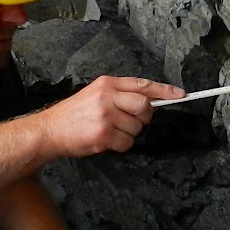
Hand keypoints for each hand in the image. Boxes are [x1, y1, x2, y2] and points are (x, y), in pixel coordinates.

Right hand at [40, 76, 182, 159]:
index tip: (181, 95)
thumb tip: (148, 102)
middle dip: (143, 118)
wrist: (49, 130)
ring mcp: (106, 115)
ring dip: (127, 134)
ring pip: (137, 128)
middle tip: (130, 122)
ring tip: (108, 131)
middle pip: (145, 107)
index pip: (142, 84)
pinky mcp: (103, 134)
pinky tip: (105, 141)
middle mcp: (108, 96)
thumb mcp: (95, 94)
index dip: (164, 90)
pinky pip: (127, 143)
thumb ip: (119, 95)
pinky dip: (120, 145)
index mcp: (107, 83)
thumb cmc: (74, 115)